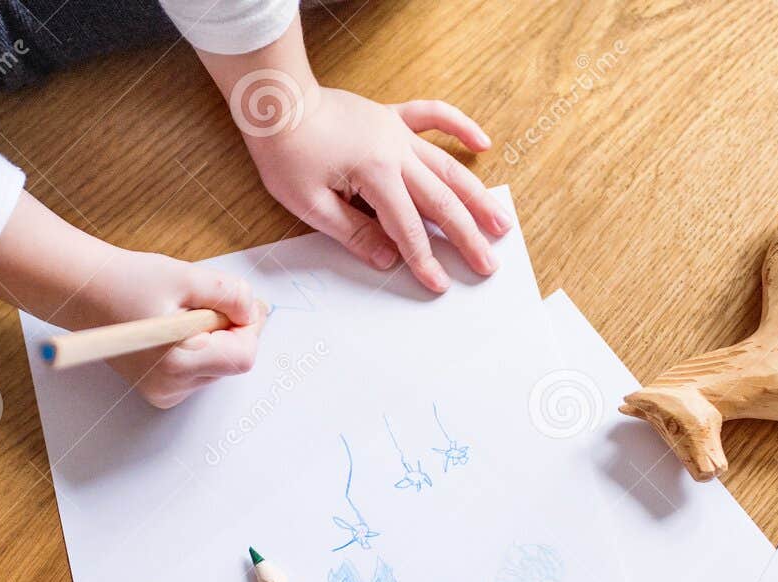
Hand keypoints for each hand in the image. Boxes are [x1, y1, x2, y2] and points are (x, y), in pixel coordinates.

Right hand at [54, 250, 263, 407]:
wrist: (84, 293)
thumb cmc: (125, 282)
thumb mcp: (185, 276)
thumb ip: (229, 293)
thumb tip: (253, 311)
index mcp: (176, 364)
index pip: (243, 357)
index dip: (247, 326)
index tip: (234, 303)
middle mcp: (172, 388)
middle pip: (233, 362)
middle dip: (228, 328)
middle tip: (198, 302)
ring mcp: (166, 393)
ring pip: (219, 365)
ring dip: (213, 336)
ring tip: (178, 314)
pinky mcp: (163, 391)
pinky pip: (201, 369)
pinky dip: (199, 346)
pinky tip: (173, 330)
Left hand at [243, 88, 510, 292]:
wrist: (276, 102)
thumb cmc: (286, 152)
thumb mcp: (310, 204)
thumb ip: (353, 233)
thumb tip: (388, 260)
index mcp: (375, 174)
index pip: (407, 227)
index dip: (424, 259)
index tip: (439, 284)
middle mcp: (395, 151)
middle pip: (440, 201)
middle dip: (466, 236)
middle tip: (488, 263)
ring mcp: (397, 132)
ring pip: (447, 167)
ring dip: (477, 195)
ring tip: (501, 220)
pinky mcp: (391, 118)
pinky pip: (433, 117)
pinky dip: (459, 128)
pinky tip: (483, 143)